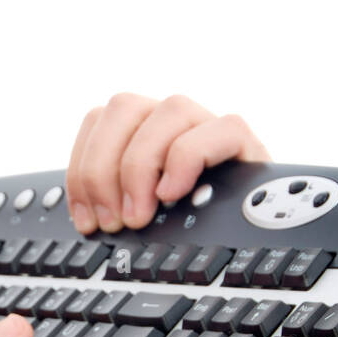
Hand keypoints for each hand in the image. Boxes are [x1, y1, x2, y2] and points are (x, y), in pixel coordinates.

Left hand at [65, 93, 269, 234]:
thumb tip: (90, 222)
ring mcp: (207, 125)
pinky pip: (221, 129)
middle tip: (112, 221)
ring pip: (169, 109)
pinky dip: (188, 161)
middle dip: (104, 170)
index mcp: (140, 130)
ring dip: (142, 167)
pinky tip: (174, 194)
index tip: (86, 219)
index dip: (82, 169)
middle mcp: (171, 121)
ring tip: (142, 216)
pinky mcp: (243, 143)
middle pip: (122, 107)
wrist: (255, 229)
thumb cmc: (192, 223)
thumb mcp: (144, 216)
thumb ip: (117, 206)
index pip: (98, 120)